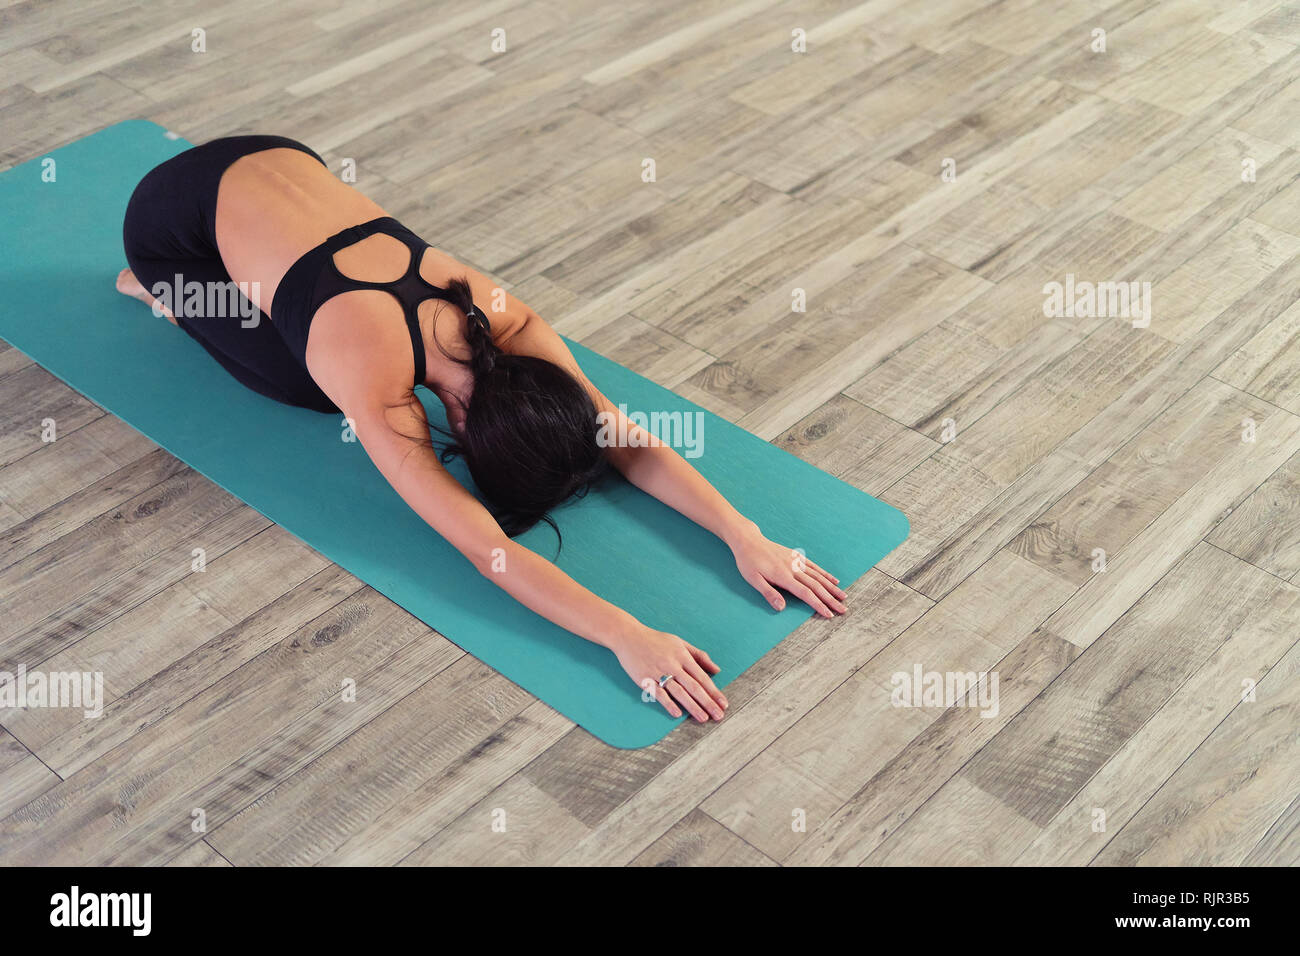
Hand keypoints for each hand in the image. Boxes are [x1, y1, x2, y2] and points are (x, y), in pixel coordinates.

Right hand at [611, 628, 726, 721]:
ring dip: (692, 706)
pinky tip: (677, 714)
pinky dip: (668, 704)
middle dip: (708, 702)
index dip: (714, 692)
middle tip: (719, 715)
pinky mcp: (645, 679)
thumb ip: (699, 656)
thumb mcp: (680, 643)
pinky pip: (659, 694)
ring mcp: (658, 672)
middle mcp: (672, 665)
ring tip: (703, 718)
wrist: (629, 637)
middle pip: (694, 687)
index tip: (724, 704)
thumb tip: (717, 670)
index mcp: (682, 656)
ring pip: (679, 692)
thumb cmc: (656, 640)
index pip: (702, 677)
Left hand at [731, 530, 847, 617]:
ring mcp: (796, 561)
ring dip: (832, 588)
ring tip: (843, 597)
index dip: (818, 604)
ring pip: (818, 576)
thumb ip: (768, 593)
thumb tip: (781, 608)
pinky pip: (814, 566)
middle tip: (843, 610)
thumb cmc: (748, 562)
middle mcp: (793, 568)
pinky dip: (825, 574)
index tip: (828, 614)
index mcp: (783, 576)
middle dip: (830, 599)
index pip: (805, 593)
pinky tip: (834, 580)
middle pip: (816, 586)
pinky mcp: (796, 556)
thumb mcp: (753, 579)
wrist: (749, 541)